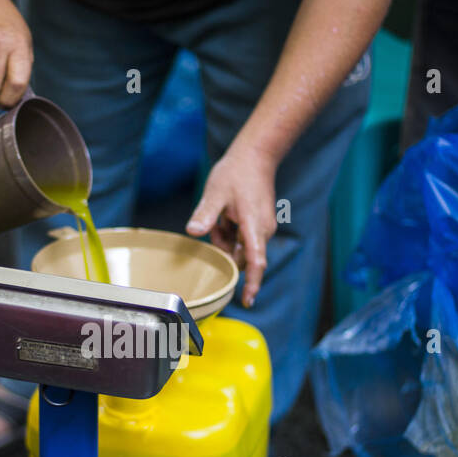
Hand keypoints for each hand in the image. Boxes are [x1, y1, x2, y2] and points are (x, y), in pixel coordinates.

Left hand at [186, 144, 278, 307]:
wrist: (256, 155)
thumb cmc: (235, 173)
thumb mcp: (215, 193)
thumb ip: (205, 214)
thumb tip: (194, 232)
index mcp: (254, 226)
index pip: (255, 261)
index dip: (252, 283)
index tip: (247, 301)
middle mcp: (263, 231)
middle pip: (241, 256)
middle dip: (224, 247)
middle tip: (215, 223)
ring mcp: (263, 229)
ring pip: (240, 248)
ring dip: (226, 239)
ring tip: (221, 216)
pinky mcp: (260, 226)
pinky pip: (242, 239)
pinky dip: (231, 232)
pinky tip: (226, 216)